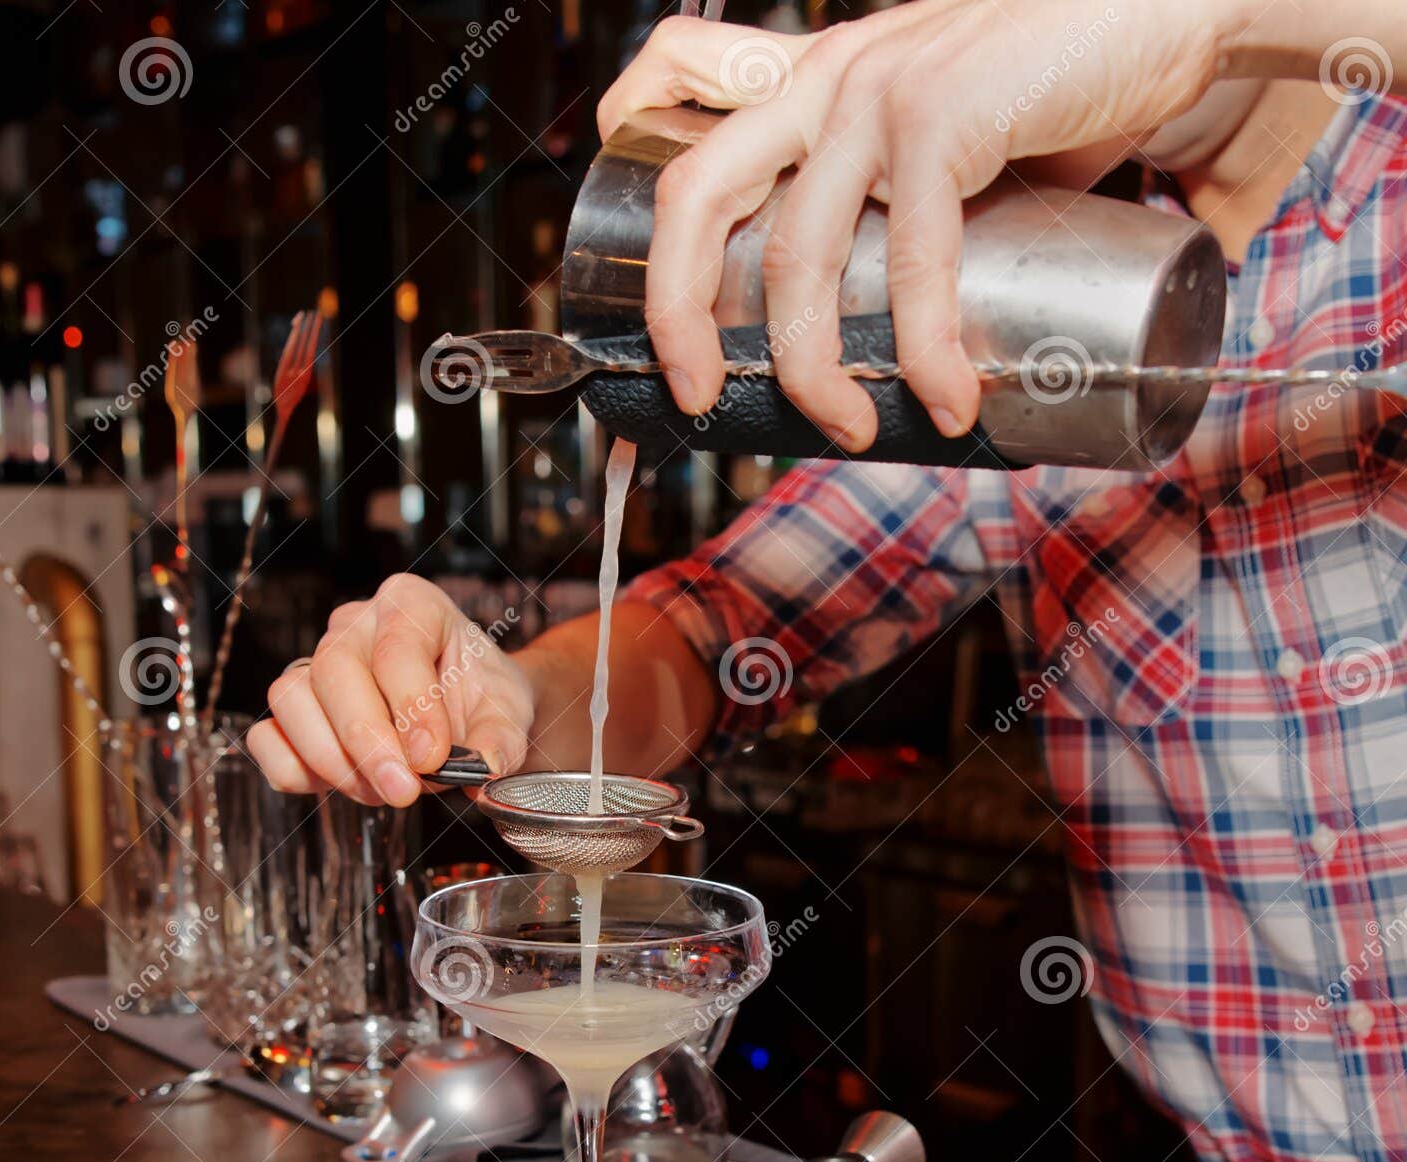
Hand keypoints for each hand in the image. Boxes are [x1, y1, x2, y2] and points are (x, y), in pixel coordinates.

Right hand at [247, 575, 534, 805]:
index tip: (433, 757)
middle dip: (365, 739)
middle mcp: (355, 625)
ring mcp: (315, 664)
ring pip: (290, 698)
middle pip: (334, 667)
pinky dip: (292, 769)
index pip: (397, 646)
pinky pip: (266, 736)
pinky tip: (336, 787)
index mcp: (412, 604)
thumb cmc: (482, 699)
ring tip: (384, 790)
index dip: (412, 705)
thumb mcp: (508, 712)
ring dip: (333, 758)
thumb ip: (500, 737)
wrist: (468, 717)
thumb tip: (484, 766)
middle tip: (403, 790)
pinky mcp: (295, 713)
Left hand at [597, 1, 1228, 446]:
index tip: (653, 277)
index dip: (647, 184)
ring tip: (851, 433)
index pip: (683, 92)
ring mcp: (879, 89)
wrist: (1198, 2)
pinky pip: (910, 261)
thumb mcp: (974, 143)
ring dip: (813, 370)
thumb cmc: (1092, 76)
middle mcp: (831, 76)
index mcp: (823, 78)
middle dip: (677, 312)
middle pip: (697, 196)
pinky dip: (925, 349)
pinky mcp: (943, 115)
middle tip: (698, 395)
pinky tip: (947, 401)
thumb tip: (955, 335)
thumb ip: (940, 215)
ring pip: (796, 256)